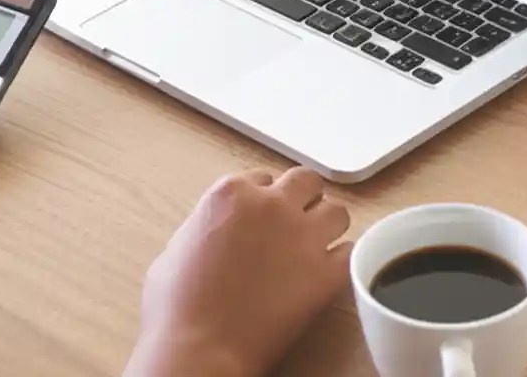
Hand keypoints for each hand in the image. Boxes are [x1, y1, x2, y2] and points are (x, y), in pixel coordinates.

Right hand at [124, 167, 352, 376]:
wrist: (200, 347)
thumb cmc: (177, 307)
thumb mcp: (176, 249)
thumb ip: (205, 227)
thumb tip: (215, 233)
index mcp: (231, 194)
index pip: (262, 178)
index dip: (263, 198)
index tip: (261, 217)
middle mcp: (271, 205)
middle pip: (306, 180)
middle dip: (303, 198)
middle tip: (295, 222)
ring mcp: (302, 237)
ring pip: (337, 209)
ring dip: (327, 224)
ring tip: (314, 246)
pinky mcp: (326, 273)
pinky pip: (350, 251)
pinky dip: (341, 260)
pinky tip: (326, 273)